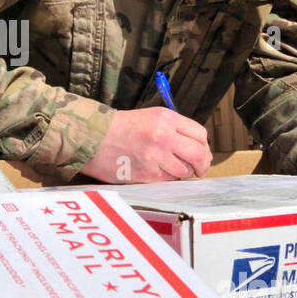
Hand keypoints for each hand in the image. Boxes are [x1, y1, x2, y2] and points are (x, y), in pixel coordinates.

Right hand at [80, 107, 211, 182]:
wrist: (92, 137)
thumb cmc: (120, 127)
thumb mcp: (150, 117)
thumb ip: (174, 129)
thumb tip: (197, 147)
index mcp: (166, 119)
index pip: (200, 135)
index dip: (204, 147)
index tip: (201, 153)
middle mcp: (163, 136)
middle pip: (199, 155)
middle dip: (202, 165)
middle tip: (199, 170)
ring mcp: (155, 157)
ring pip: (184, 171)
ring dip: (180, 172)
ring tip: (167, 167)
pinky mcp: (146, 174)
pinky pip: (167, 181)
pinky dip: (165, 179)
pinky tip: (154, 171)